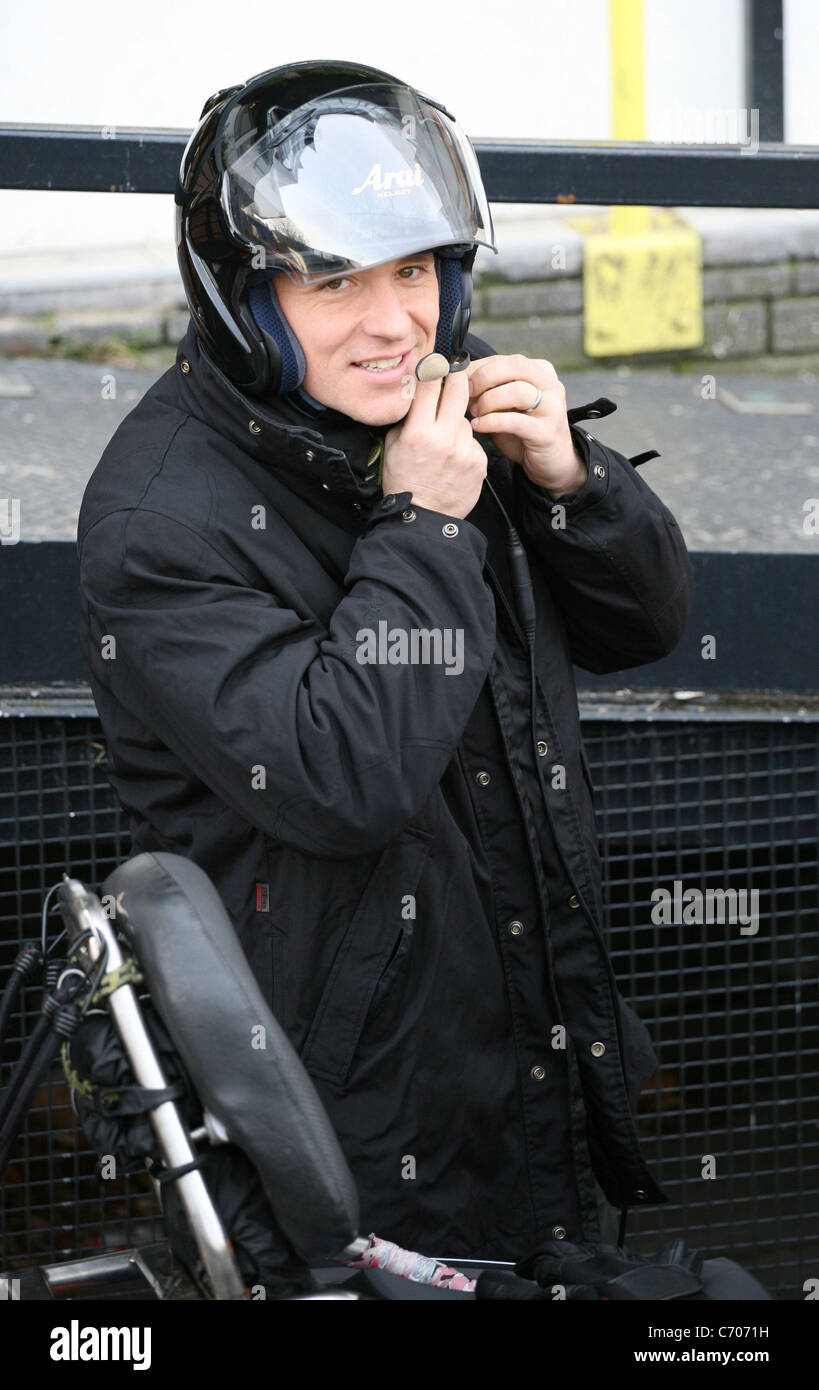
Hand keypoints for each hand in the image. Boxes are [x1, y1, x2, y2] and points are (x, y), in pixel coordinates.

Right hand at [382, 362, 487, 519]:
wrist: (423, 519)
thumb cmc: (404, 481)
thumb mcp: (393, 446)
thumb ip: (407, 419)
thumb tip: (419, 393)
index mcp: (418, 432)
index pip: (431, 384)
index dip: (435, 366)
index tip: (438, 359)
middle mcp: (443, 437)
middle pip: (459, 389)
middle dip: (458, 376)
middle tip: (457, 370)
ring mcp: (464, 450)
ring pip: (465, 419)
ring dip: (457, 422)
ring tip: (445, 443)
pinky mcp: (479, 461)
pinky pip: (474, 441)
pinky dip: (466, 446)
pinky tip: (454, 461)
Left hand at [466, 354, 587, 496]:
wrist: (551, 463)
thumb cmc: (522, 432)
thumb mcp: (504, 405)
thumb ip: (488, 390)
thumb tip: (456, 379)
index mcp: (540, 371)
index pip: (504, 360)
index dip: (477, 368)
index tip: (459, 382)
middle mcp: (550, 385)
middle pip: (514, 366)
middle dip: (484, 378)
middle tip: (466, 394)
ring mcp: (552, 408)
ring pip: (517, 391)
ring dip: (488, 401)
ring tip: (473, 413)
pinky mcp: (547, 432)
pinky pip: (515, 421)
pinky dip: (491, 422)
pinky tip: (477, 426)